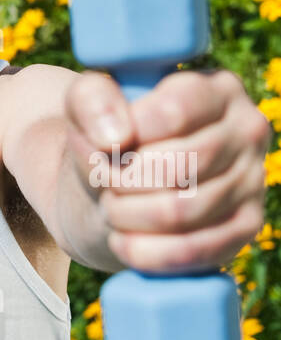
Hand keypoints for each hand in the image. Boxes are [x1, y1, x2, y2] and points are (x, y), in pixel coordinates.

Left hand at [64, 69, 270, 272]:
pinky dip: (146, 252)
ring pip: (182, 211)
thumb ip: (91, 100)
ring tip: (110, 207)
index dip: (126, 135)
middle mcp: (247, 129)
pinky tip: (122, 242)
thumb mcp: (86, 103)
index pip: (174, 111)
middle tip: (101, 182)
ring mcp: (253, 179)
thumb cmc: (107, 133)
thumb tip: (114, 138)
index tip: (100, 145)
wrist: (118, 182)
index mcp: (216, 87)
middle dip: (122, 181)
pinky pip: (196, 251)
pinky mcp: (247, 226)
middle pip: (178, 167)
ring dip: (128, 216)